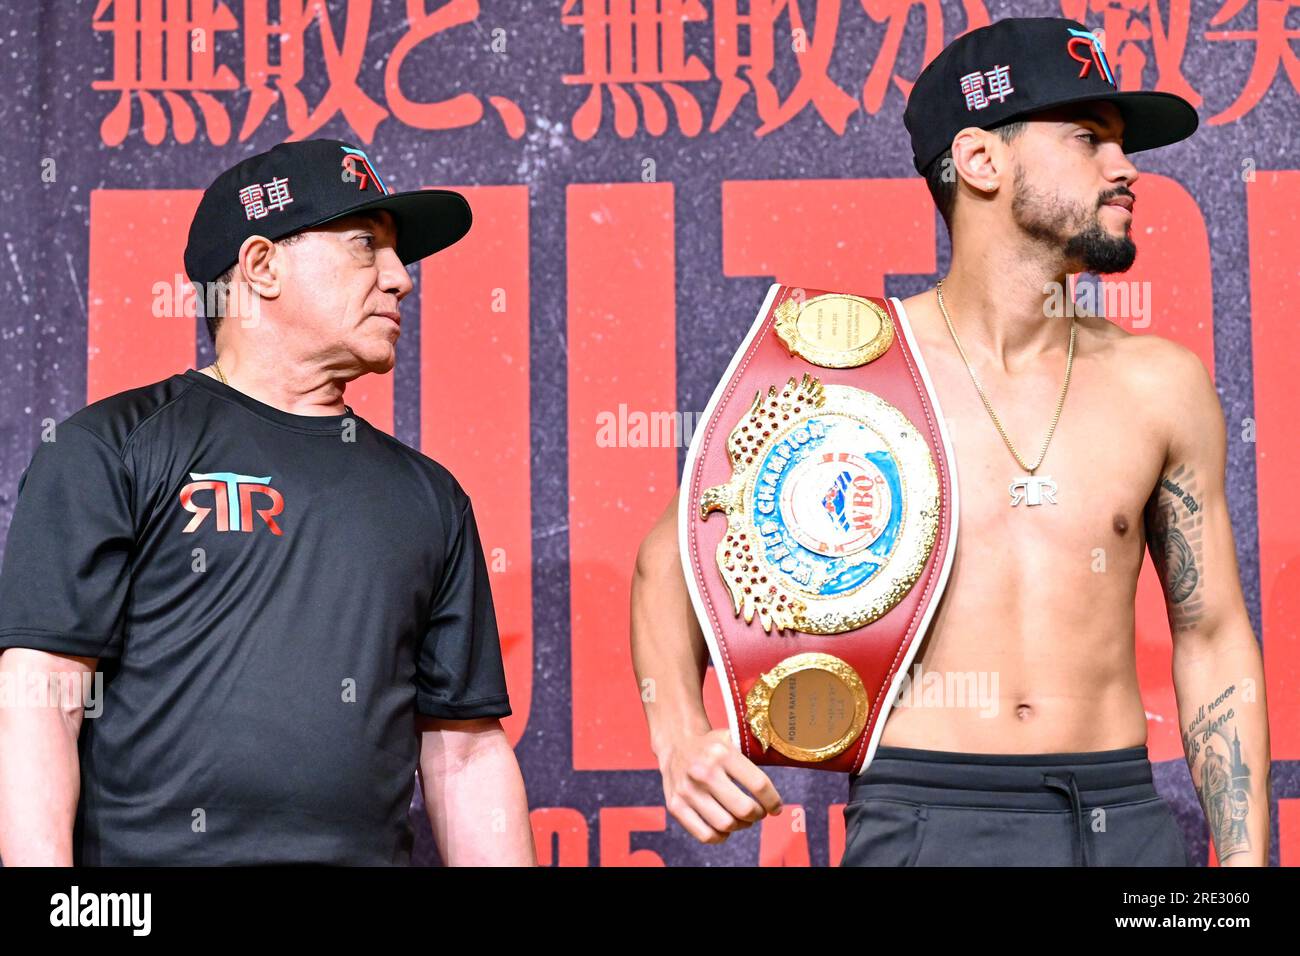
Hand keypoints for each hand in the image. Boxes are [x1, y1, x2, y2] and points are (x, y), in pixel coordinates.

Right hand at [658, 728, 782, 843]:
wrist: (676, 744)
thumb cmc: (711, 746)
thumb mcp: (732, 739)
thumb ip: (754, 754)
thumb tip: (781, 771)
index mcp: (722, 752)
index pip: (759, 784)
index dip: (773, 800)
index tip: (776, 807)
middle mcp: (703, 771)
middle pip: (744, 809)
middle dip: (758, 814)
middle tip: (759, 812)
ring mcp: (687, 790)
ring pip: (726, 825)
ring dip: (741, 825)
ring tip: (742, 818)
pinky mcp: (675, 806)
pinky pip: (705, 835)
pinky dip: (721, 836)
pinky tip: (724, 827)